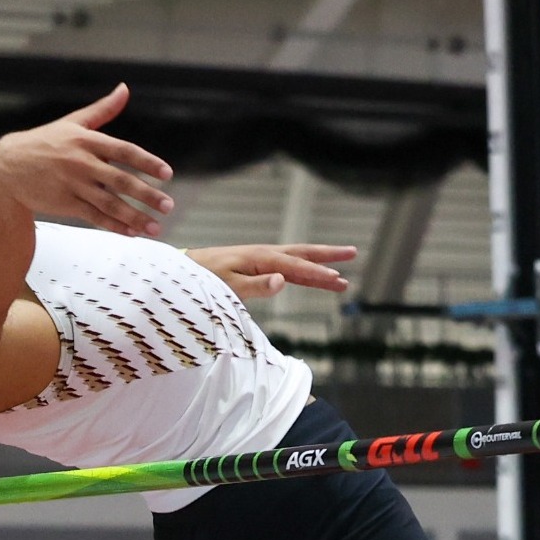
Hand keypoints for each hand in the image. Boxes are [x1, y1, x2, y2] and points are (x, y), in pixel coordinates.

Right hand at [0, 84, 174, 236]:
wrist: (8, 168)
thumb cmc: (43, 142)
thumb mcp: (72, 122)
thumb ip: (103, 109)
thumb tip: (124, 89)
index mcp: (86, 140)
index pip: (124, 151)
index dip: (147, 162)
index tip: (167, 174)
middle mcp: (81, 163)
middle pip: (121, 180)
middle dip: (147, 195)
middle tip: (168, 205)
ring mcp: (73, 185)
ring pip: (110, 204)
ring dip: (135, 217)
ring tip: (155, 227)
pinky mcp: (65, 204)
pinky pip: (94, 217)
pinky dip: (114, 226)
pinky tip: (131, 233)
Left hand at [184, 243, 355, 299]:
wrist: (185, 268)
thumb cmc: (203, 279)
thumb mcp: (227, 286)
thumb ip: (255, 285)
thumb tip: (282, 281)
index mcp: (261, 258)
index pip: (296, 267)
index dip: (318, 274)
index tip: (338, 280)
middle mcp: (265, 254)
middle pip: (303, 253)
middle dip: (328, 255)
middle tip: (353, 252)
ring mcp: (261, 258)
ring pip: (297, 259)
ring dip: (319, 264)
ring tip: (341, 272)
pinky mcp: (256, 265)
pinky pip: (286, 266)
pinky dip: (303, 269)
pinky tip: (310, 275)